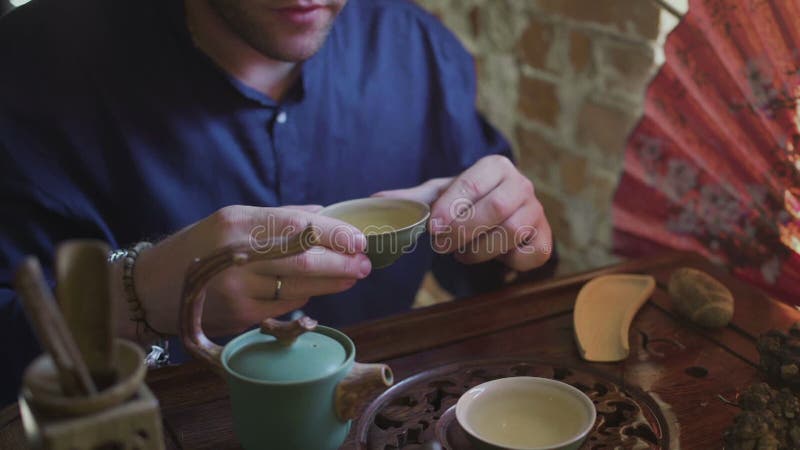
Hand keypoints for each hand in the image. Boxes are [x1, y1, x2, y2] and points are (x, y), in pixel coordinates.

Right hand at [113, 205, 369, 337]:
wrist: (153, 289)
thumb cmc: (198, 247)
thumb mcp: (232, 218)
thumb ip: (279, 217)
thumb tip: (324, 215)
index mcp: (238, 224)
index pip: (298, 227)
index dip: (335, 235)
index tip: (359, 240)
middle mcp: (238, 257)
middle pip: (306, 262)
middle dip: (343, 264)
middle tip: (365, 263)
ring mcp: (239, 291)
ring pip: (301, 288)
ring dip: (334, 283)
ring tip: (352, 275)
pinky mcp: (241, 317)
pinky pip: (285, 306)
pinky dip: (308, 298)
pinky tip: (321, 290)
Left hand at [374, 155, 551, 270]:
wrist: (500, 217)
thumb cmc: (466, 204)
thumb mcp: (439, 197)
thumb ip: (410, 200)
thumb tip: (374, 200)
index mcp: (495, 166)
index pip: (473, 183)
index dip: (451, 207)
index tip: (432, 227)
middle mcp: (522, 184)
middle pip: (495, 209)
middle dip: (463, 231)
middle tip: (441, 245)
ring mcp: (537, 212)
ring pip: (510, 233)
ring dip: (478, 249)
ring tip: (462, 252)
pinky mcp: (544, 239)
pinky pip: (529, 255)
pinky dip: (505, 262)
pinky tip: (490, 255)